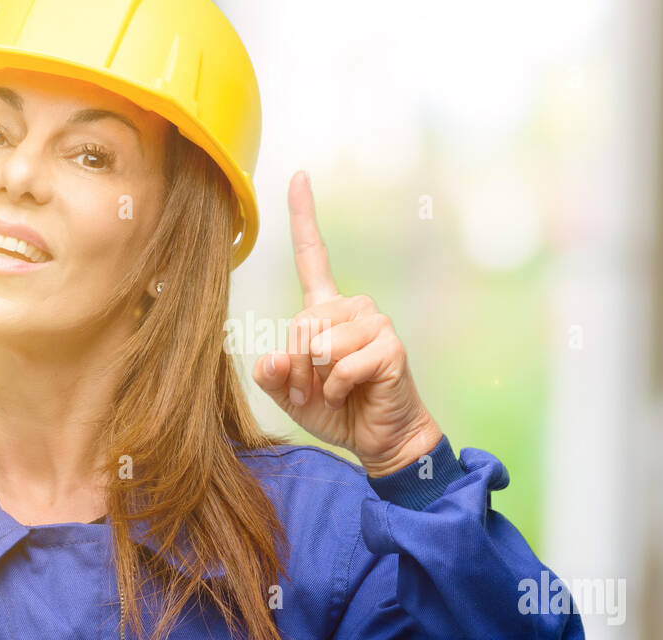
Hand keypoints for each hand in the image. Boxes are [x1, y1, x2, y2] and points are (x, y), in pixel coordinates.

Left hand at [251, 170, 442, 477]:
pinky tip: (355, 392)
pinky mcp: (390, 346)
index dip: (304, 216)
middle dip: (298, 364)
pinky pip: (344, 363)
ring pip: (321, 341)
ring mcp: (374, 324)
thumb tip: (273, 357)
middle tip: (313, 388)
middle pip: (301, 321)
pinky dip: (339, 387)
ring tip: (336, 390)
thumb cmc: (337, 409)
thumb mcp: (291, 394)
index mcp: (326, 310)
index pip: (312, 256)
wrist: (378, 440)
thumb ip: (272, 375)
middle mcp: (352, 308)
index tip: (300, 176)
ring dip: (318, 378)